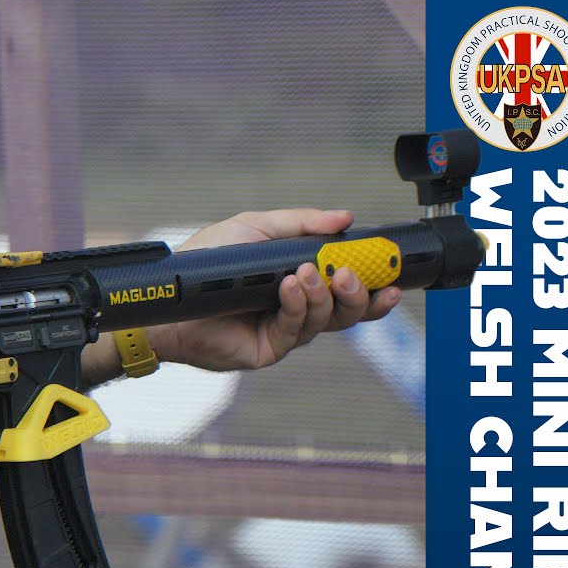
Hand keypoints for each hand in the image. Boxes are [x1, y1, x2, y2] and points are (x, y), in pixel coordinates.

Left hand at [146, 208, 401, 370]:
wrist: (171, 293)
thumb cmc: (207, 260)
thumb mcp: (256, 229)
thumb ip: (301, 223)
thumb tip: (344, 217)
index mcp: (302, 283)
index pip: (349, 289)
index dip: (376, 285)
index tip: (396, 273)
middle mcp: (298, 310)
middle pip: (348, 311)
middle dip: (360, 293)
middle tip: (354, 274)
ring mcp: (285, 332)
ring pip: (327, 322)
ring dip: (324, 296)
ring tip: (306, 274)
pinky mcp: (269, 349)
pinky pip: (296, 331)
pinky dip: (298, 306)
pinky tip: (289, 287)